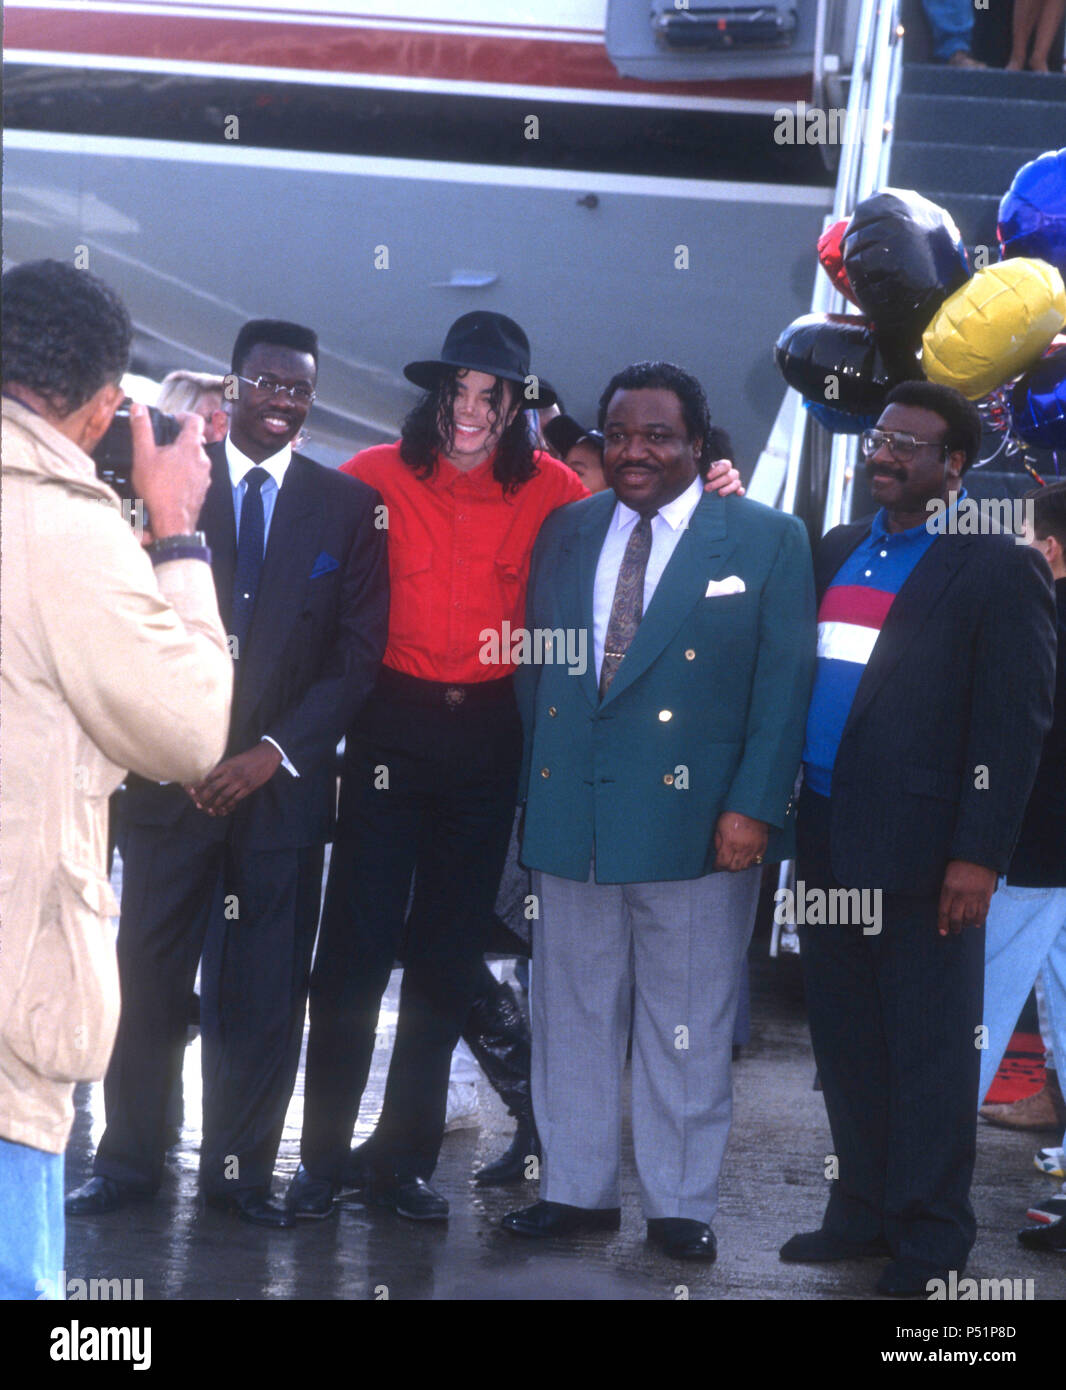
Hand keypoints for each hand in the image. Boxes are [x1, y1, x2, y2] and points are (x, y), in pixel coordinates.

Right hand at [129, 404, 210, 539]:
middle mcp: (202, 460)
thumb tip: (139, 409)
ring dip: (182, 458)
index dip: (184, 416)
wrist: (172, 522)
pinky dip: (184, 473)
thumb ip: (142, 430)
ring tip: (164, 465)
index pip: (195, 421)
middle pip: (195, 441)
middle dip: (180, 440)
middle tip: (163, 445)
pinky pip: (195, 475)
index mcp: (190, 446)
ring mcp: (205, 476)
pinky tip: (170, 481)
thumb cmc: (158, 490)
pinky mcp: (202, 489)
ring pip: (195, 459)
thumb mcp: (143, 455)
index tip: (174, 419)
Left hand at [185, 743, 281, 816]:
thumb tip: (213, 778)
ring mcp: (240, 781)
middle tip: (199, 803)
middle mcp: (232, 773)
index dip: (200, 786)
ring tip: (211, 808)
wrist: (267, 756)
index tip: (194, 791)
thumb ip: (224, 769)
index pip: (209, 777)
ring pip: (223, 796)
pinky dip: (229, 804)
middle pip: (213, 788)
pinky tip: (225, 807)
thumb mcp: (234, 760)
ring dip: (216, 803)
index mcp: (227, 765)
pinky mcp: (249, 788)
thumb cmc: (249, 757)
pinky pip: (236, 799)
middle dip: (204, 797)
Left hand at [704, 459, 744, 496]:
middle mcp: (731, 472)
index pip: (725, 465)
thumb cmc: (705, 476)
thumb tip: (696, 455)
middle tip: (707, 488)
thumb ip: (701, 462)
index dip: (717, 471)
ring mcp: (735, 481)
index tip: (708, 477)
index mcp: (724, 465)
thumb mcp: (703, 468)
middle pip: (729, 476)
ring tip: (719, 493)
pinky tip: (737, 493)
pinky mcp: (737, 490)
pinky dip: (741, 492)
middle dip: (717, 483)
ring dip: (728, 488)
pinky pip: (741, 490)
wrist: (709, 485)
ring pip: (736, 483)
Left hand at [713, 811, 767, 871]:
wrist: (751, 808)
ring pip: (745, 866)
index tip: (716, 865)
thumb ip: (718, 842)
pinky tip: (745, 857)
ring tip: (735, 860)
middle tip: (724, 864)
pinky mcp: (762, 847)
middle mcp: (742, 849)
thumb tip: (718, 853)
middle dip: (727, 867)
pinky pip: (756, 860)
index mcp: (729, 844)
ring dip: (738, 866)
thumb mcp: (719, 827)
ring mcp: (753, 849)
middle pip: (734, 868)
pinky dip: (749, 861)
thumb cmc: (733, 814)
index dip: (717, 866)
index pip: (722, 863)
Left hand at [937, 860, 996, 936]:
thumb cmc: (960, 864)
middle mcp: (960, 895)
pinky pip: (982, 913)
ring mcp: (974, 896)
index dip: (943, 924)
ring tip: (965, 926)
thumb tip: (948, 910)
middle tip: (955, 931)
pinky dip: (979, 920)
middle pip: (956, 918)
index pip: (943, 912)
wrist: (979, 855)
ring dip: (966, 925)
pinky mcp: (986, 896)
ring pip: (969, 918)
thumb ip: (947, 892)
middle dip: (955, 927)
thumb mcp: (948, 876)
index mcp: (948, 889)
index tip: (943, 932)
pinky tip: (976, 924)